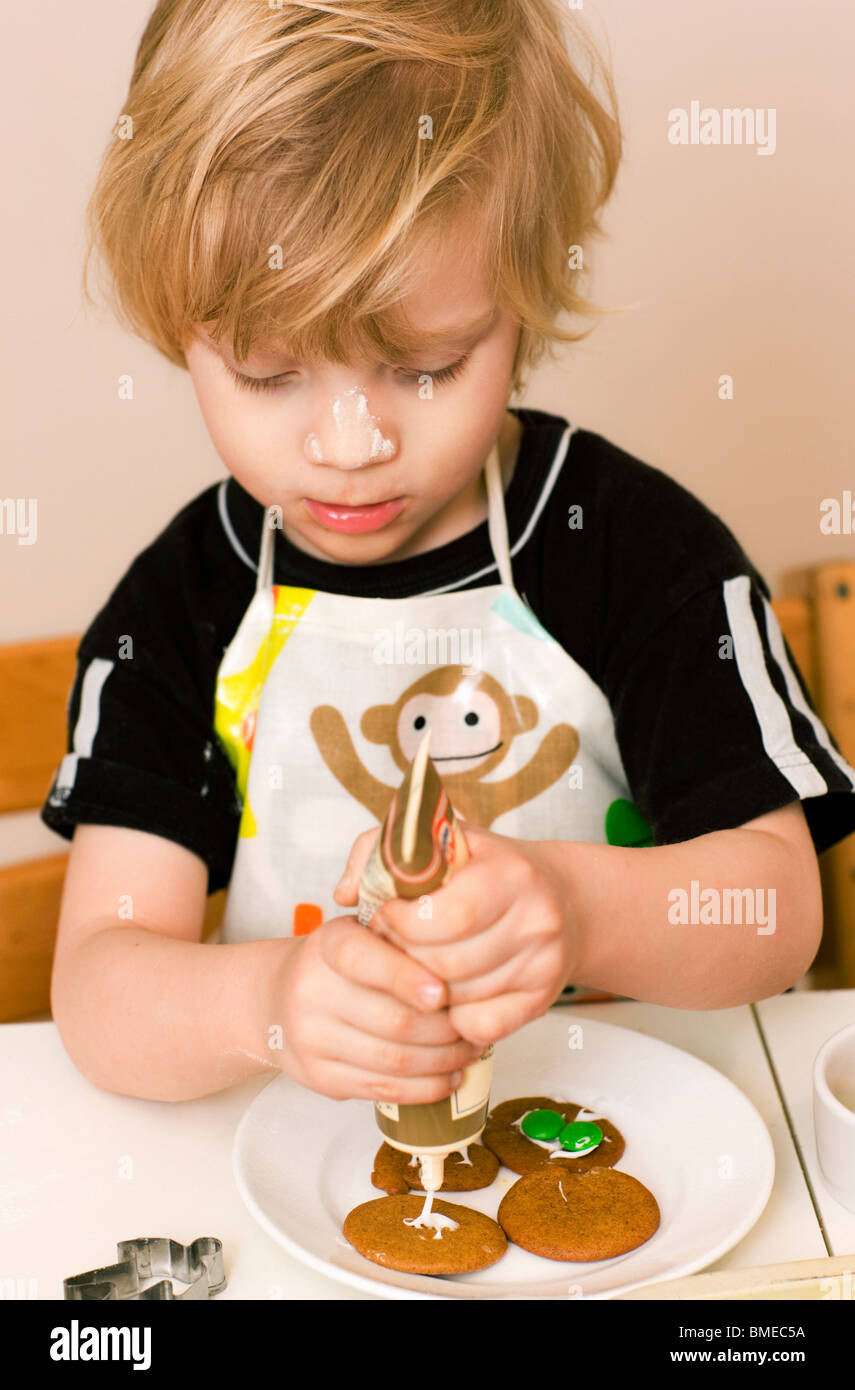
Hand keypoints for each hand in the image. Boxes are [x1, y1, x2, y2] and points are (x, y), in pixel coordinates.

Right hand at [266, 912, 482, 1103]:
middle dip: (448, 1029)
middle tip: (477, 1025)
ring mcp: (313, 1040)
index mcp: (328, 946)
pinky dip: (426, 1088)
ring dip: (445, 1061)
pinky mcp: (321, 1078)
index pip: (365, 960)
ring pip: (394, 1061)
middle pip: (394, 1021)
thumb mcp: (360, 932)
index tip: (444, 993)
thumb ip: (400, 935)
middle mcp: (312, 992)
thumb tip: (464, 958)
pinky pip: (384, 1090)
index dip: (407, 978)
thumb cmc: (340, 964)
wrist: (276, 999)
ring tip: (471, 1051)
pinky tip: (450, 1076)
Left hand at [334, 823, 578, 1047]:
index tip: (386, 915)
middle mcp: (537, 919)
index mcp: (511, 873)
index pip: (442, 917)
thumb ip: (380, 852)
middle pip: (445, 964)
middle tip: (395, 945)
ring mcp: (544, 963)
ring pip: (458, 998)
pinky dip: (455, 1017)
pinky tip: (449, 992)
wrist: (564, 901)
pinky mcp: (543, 1000)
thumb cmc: (486, 870)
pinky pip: (480, 1026)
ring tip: (419, 965)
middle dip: (406, 957)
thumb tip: (345, 893)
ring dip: (426, 987)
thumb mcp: (439, 842)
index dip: (399, 923)